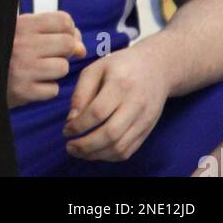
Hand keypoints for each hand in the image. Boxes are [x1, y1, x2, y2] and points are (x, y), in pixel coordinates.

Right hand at [7, 11, 85, 107]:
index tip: (61, 37)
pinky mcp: (23, 91)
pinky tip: (32, 83)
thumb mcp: (21, 30)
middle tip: (52, 55)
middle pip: (68, 44)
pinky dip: (47, 88)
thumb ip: (51, 32)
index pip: (63, 21)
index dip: (69, 30)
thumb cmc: (6, 50)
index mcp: (22, 25)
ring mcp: (23, 69)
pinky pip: (53, 90)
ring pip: (63, 67)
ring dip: (56, 70)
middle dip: (66, 51)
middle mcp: (23, 45)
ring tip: (39, 69)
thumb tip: (82, 49)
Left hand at [63, 42, 169, 160]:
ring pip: (120, 147)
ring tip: (79, 152)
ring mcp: (144, 119)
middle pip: (110, 134)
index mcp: (120, 84)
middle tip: (69, 147)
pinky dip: (109, 156)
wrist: (156, 68)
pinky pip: (128, 150)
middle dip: (86, 145)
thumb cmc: (120, 66)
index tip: (66, 130)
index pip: (98, 112)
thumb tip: (72, 120)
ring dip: (96, 155)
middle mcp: (135, 104)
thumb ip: (82, 92)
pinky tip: (96, 152)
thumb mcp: (97, 68)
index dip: (79, 125)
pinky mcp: (147, 130)